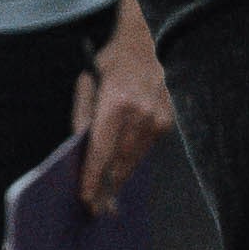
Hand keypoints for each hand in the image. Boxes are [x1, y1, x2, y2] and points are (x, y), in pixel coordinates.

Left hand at [75, 11, 176, 209]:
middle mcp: (141, 114)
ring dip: (121, 176)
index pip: (102, 150)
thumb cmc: (112, 61)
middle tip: (97, 207)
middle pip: (121, 161)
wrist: (148, 41)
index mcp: (117, 102)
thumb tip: (80, 150)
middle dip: (108, 185)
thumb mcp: (88, 82)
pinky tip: (123, 167)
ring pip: (135, 158)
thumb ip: (83, 116)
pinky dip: (133, 158)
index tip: (87, 197)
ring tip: (108, 195)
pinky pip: (146, 148)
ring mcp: (159, 119)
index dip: (94, 177)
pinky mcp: (168, 121)